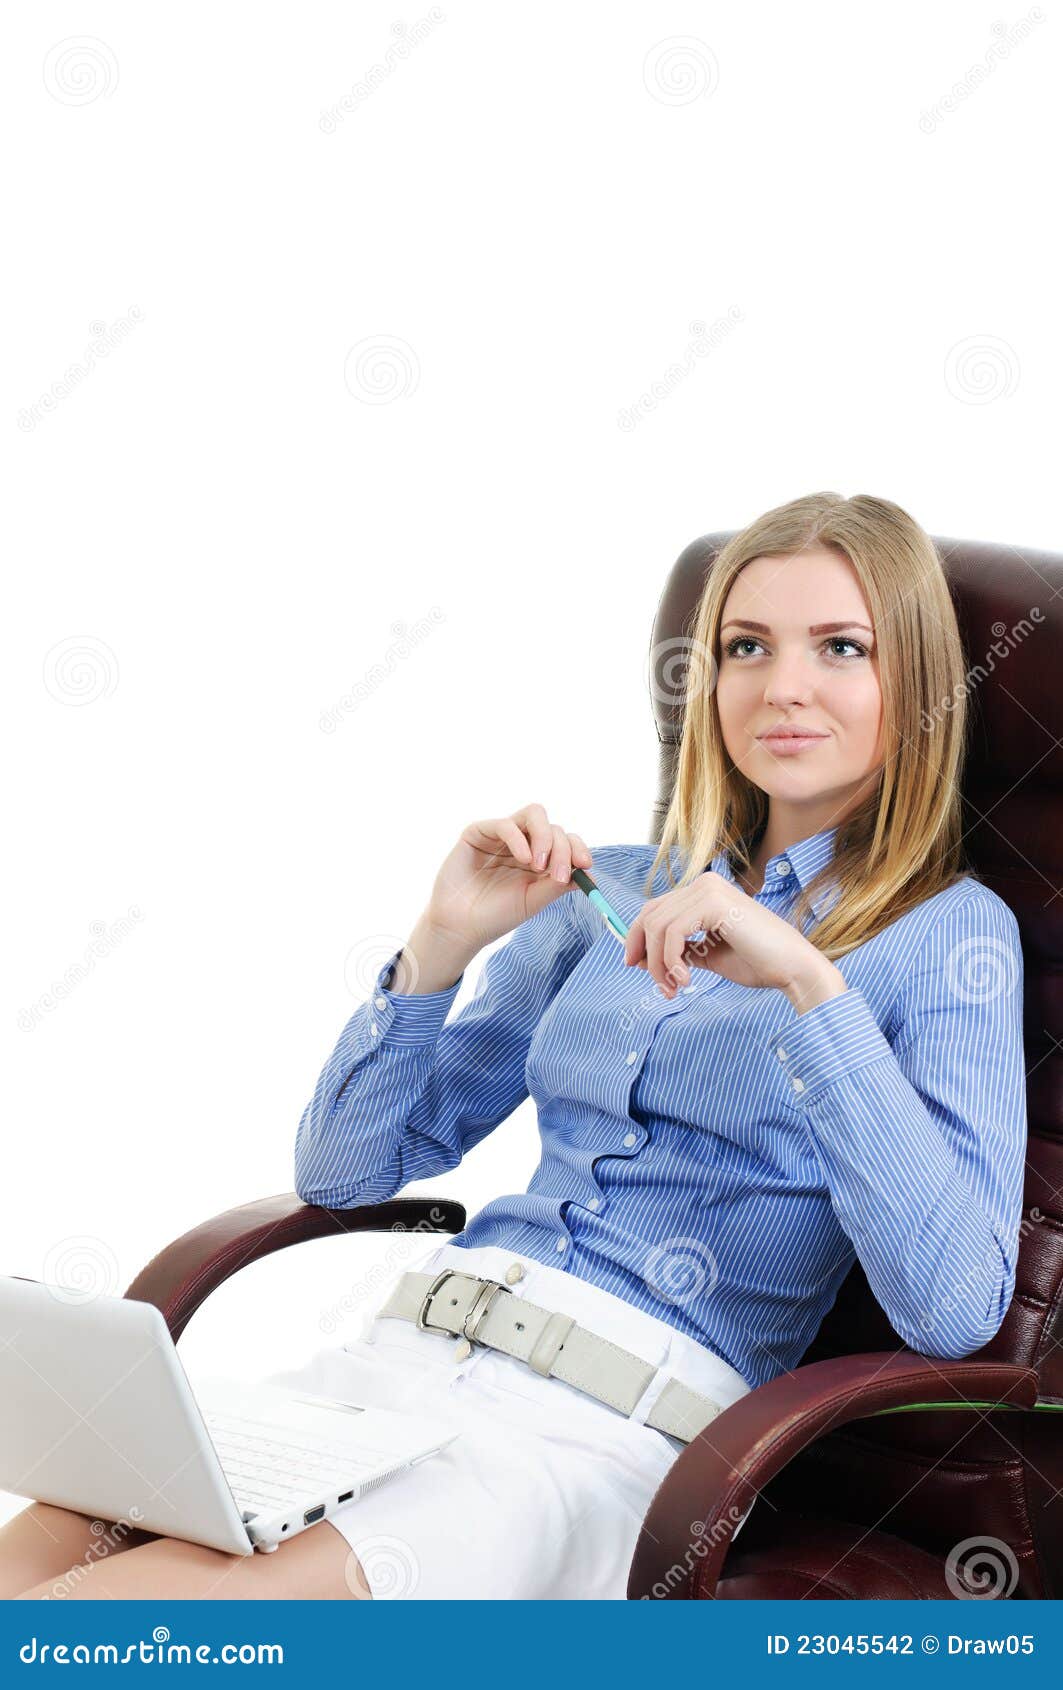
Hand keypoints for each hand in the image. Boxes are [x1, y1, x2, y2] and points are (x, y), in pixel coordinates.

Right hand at [425, 802, 592, 953]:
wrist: (461, 927)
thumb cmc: (496, 916)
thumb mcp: (534, 900)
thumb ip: (558, 885)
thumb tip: (588, 872)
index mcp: (539, 858)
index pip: (566, 842)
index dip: (578, 849)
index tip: (585, 865)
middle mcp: (523, 843)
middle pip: (554, 828)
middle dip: (562, 850)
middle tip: (560, 874)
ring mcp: (501, 836)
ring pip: (534, 815)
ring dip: (545, 837)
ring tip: (540, 866)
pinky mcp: (478, 832)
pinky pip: (505, 824)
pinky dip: (519, 840)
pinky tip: (523, 860)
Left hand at [623, 871, 828, 999]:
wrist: (793, 968)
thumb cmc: (757, 962)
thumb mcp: (707, 955)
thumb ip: (678, 951)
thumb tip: (640, 957)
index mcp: (703, 892)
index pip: (654, 909)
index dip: (636, 937)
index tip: (634, 966)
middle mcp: (704, 883)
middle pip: (650, 916)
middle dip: (646, 955)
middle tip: (661, 987)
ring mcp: (708, 890)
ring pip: (657, 927)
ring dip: (659, 965)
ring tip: (675, 988)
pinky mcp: (713, 903)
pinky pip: (672, 933)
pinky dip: (670, 961)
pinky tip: (686, 980)